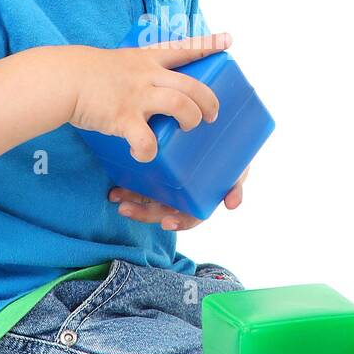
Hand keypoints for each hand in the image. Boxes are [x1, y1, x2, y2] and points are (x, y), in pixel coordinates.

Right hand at [68, 32, 230, 159]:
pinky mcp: (123, 117)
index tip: (229, 41)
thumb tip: (147, 87)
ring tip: (188, 128)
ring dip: (190, 119)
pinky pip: (145, 139)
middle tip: (212, 115)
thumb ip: (136, 72)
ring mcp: (137, 96)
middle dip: (209, 101)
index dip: (208, 45)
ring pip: (180, 106)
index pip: (183, 48)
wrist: (62, 78)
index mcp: (147, 59)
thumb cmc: (86, 73)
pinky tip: (145, 153)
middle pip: (192, 85)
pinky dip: (149, 150)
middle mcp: (147, 75)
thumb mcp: (118, 62)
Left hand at [109, 165, 250, 230]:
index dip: (178, 222)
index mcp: (200, 200)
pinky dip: (128, 182)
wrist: (221, 130)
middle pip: (163, 210)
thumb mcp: (238, 169)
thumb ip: (235, 185)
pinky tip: (115, 179)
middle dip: (143, 212)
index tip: (166, 223)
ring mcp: (169, 184)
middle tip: (125, 207)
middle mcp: (183, 196)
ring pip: (148, 197)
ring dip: (130, 199)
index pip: (188, 217)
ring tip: (115, 194)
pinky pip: (141, 180)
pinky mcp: (158, 168)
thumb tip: (233, 205)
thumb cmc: (232, 155)